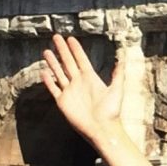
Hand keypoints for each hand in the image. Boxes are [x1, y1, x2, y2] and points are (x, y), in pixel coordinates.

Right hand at [39, 32, 126, 148]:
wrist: (102, 128)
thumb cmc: (111, 111)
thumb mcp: (117, 89)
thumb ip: (118, 74)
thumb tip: (122, 58)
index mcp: (90, 78)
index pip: (81, 59)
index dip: (75, 48)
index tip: (70, 38)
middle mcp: (78, 82)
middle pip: (68, 62)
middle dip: (62, 50)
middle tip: (56, 37)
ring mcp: (69, 91)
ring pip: (58, 73)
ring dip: (53, 62)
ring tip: (46, 51)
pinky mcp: (62, 101)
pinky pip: (53, 89)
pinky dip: (48, 81)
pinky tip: (44, 72)